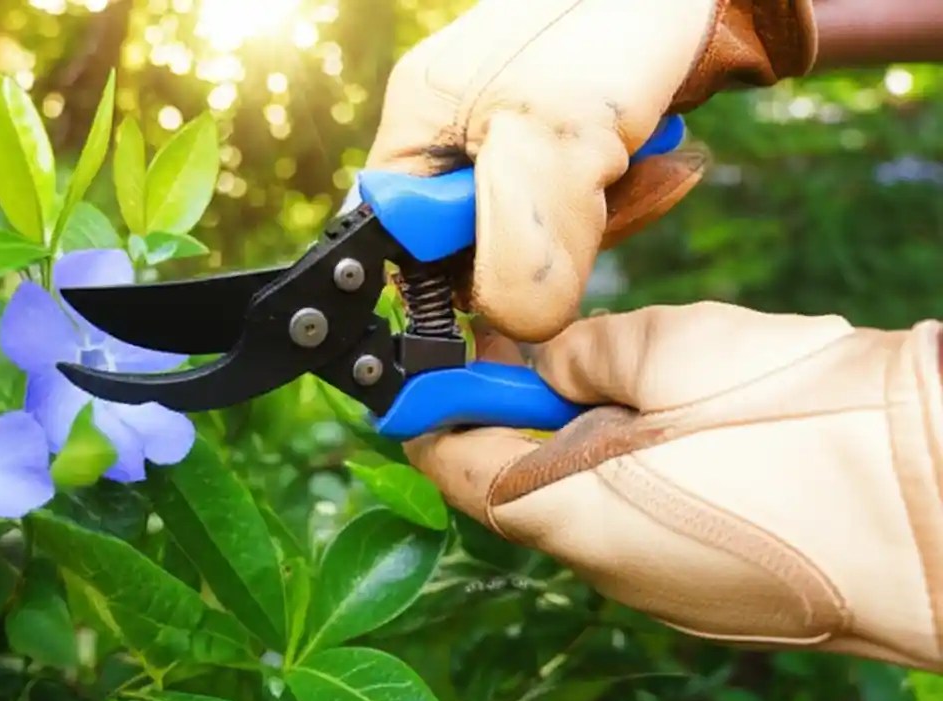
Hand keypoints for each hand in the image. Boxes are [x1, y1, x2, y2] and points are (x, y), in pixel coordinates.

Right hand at [364, 0, 815, 341]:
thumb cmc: (612, 28)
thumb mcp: (557, 146)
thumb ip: (521, 248)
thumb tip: (517, 325)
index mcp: (418, 122)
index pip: (396, 237)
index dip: (453, 272)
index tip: (516, 275)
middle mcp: (452, 131)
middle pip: (473, 245)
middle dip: (549, 240)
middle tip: (596, 197)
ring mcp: (507, 136)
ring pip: (536, 233)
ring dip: (599, 217)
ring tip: (633, 163)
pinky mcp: (561, 140)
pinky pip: (576, 207)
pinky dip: (620, 197)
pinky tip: (648, 159)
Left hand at [406, 302, 942, 670]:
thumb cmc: (811, 427)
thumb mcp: (673, 352)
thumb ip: (584, 353)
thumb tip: (549, 358)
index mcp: (572, 516)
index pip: (452, 463)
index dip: (440, 400)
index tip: (452, 353)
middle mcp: (607, 571)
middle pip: (522, 483)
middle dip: (525, 410)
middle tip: (550, 345)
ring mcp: (665, 592)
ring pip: (589, 504)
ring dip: (590, 441)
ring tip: (642, 379)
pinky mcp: (715, 593)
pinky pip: (648, 526)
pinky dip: (644, 473)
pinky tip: (696, 431)